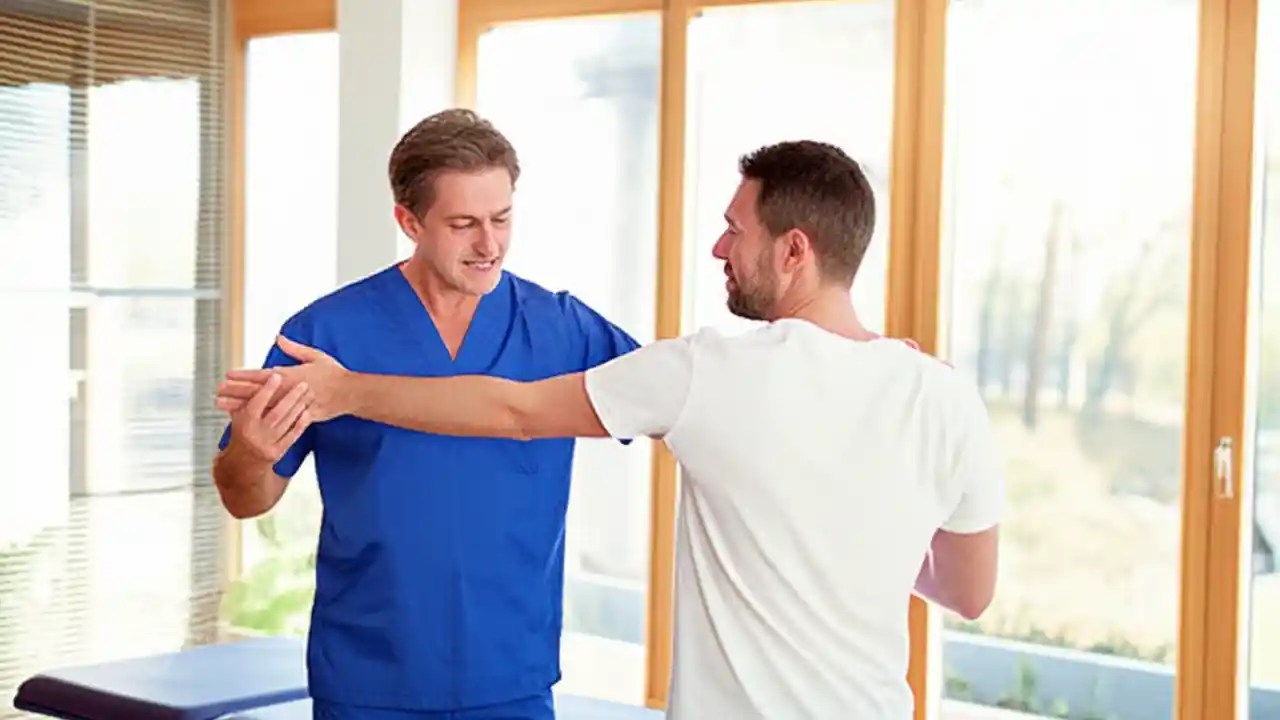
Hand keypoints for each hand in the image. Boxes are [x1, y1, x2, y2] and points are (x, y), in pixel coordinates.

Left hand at [216, 335, 351, 422]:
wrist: (349, 393)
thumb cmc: (333, 374)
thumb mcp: (315, 356)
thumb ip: (295, 348)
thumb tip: (279, 337)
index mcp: (290, 375)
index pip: (261, 375)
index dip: (242, 376)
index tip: (226, 375)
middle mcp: (287, 390)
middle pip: (255, 392)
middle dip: (234, 391)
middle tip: (217, 392)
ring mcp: (291, 404)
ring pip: (260, 406)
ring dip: (240, 405)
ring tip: (223, 406)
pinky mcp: (296, 416)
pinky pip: (274, 419)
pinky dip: (259, 419)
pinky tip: (246, 420)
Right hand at [219, 373, 313, 463]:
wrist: (243, 465)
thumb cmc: (242, 435)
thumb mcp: (238, 418)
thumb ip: (243, 401)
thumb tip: (245, 379)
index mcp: (244, 423)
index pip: (256, 403)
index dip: (266, 390)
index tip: (276, 375)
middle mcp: (256, 434)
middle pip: (276, 412)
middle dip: (291, 397)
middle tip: (303, 384)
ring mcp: (268, 444)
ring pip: (286, 422)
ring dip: (298, 407)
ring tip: (308, 394)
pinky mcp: (278, 452)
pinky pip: (292, 436)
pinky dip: (300, 423)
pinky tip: (307, 412)